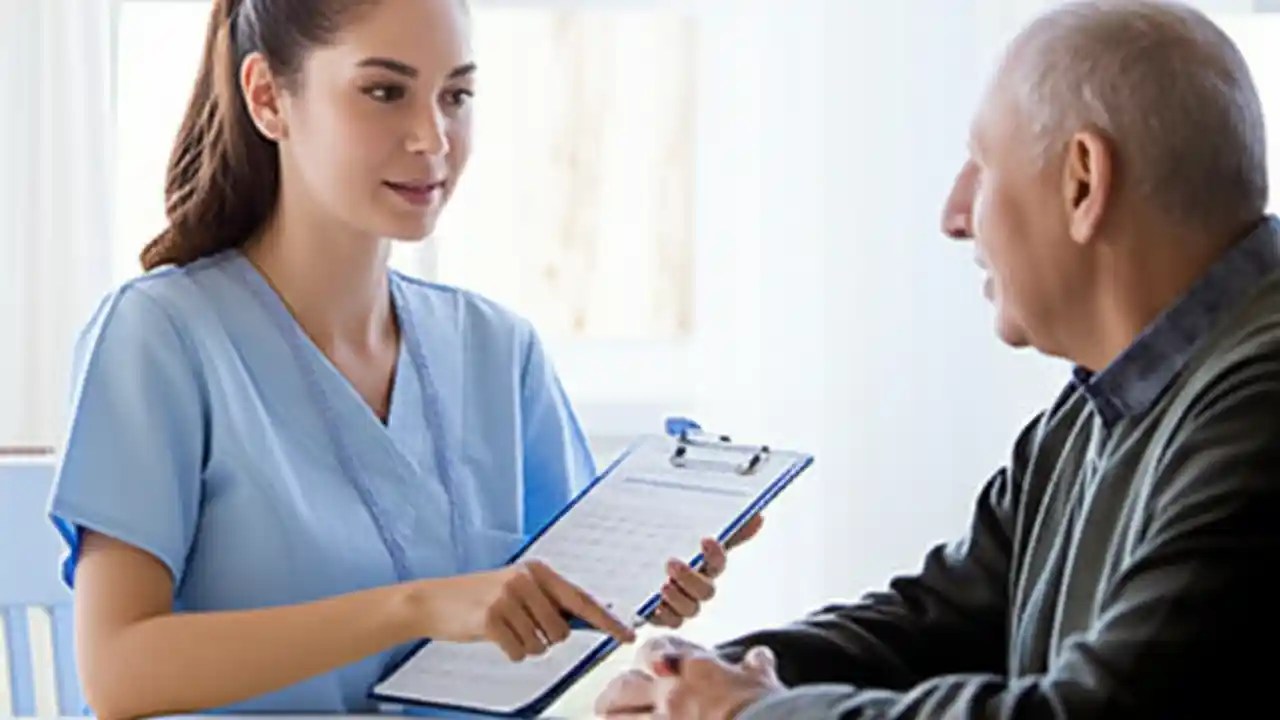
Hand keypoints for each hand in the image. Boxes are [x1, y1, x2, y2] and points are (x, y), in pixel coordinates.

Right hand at [412, 560, 635, 660]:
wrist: (433, 600)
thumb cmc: (479, 599)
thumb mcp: (517, 588)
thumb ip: (548, 601)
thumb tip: (585, 622)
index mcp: (538, 571)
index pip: (582, 600)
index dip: (607, 621)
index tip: (628, 636)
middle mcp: (526, 580)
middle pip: (562, 632)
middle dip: (545, 638)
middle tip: (520, 626)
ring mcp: (508, 598)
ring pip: (541, 645)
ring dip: (524, 645)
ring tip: (504, 628)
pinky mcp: (491, 619)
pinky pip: (519, 652)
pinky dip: (509, 651)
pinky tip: (493, 635)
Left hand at [595, 635, 784, 719]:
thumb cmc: (764, 707)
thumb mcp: (762, 680)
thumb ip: (755, 666)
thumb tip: (759, 657)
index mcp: (693, 669)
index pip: (653, 652)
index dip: (647, 661)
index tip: (649, 671)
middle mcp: (671, 694)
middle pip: (621, 688)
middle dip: (612, 697)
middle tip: (609, 704)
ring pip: (615, 717)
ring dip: (613, 718)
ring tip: (611, 719)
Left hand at [650, 514, 763, 628]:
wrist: (631, 557)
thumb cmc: (666, 545)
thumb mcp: (686, 529)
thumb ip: (722, 528)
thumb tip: (759, 517)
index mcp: (705, 566)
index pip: (719, 562)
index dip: (716, 553)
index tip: (705, 539)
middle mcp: (695, 588)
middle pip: (705, 592)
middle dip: (691, 578)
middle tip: (672, 563)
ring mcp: (678, 604)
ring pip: (688, 610)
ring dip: (678, 599)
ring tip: (663, 586)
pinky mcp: (658, 615)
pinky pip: (665, 623)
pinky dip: (660, 616)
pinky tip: (652, 606)